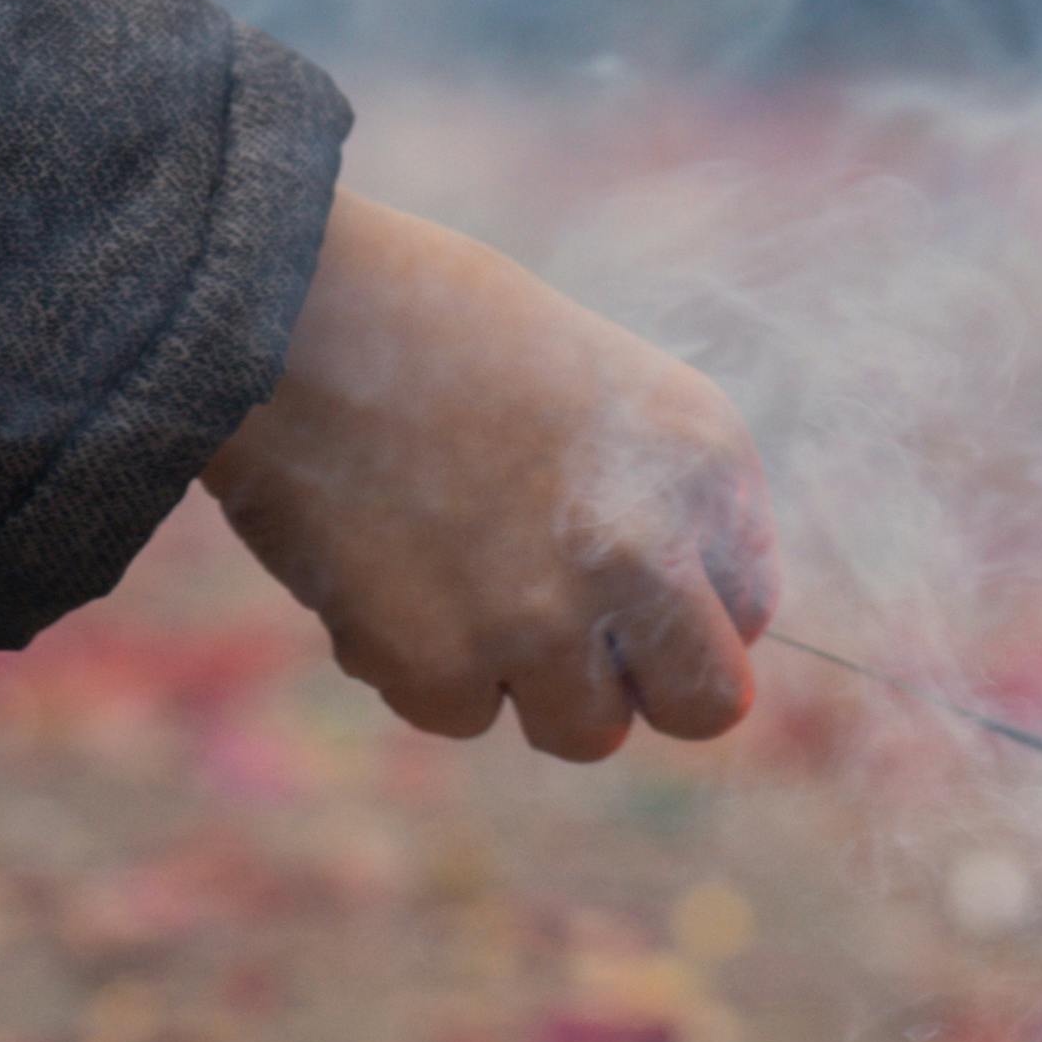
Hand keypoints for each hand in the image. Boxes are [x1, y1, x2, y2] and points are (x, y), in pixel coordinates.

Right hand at [198, 193, 773, 757]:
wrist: (292, 310)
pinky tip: (383, 568)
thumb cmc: (439, 329)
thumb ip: (661, 506)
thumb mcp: (604, 387)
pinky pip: (457, 714)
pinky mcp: (441, 666)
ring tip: (460, 577)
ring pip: (582, 731)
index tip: (616, 578)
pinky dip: (417, 664)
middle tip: (572, 642)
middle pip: (705, 705)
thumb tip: (674, 627)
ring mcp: (545, 620)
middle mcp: (647, 551)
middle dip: (643, 687)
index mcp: (704, 463)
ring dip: (526, 679)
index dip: (677, 607)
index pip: (749, 610)